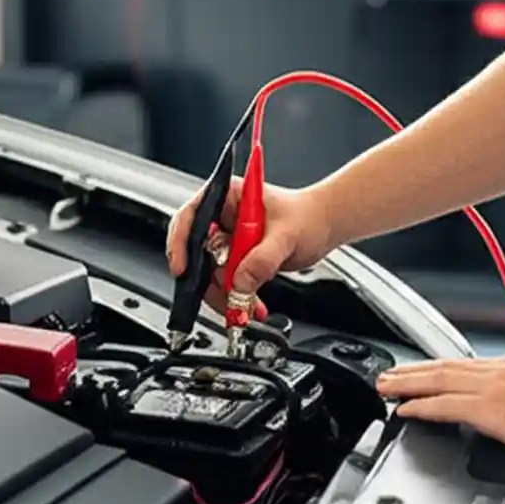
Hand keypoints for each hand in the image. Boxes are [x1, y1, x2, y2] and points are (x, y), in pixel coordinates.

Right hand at [166, 178, 335, 312]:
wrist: (324, 227)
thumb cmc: (307, 216)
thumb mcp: (286, 236)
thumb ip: (262, 260)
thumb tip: (239, 283)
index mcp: (227, 197)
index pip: (190, 217)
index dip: (180, 243)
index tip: (183, 268)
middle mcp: (222, 218)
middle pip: (196, 252)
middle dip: (210, 279)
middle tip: (228, 298)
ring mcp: (227, 240)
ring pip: (210, 273)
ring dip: (226, 294)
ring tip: (248, 306)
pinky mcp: (235, 259)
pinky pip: (225, 282)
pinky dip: (236, 297)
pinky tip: (252, 305)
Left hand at [376, 349, 504, 472]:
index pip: (471, 365)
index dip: (442, 369)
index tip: (425, 373)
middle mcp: (504, 369)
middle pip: (446, 367)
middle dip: (414, 371)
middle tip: (388, 375)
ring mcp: (495, 387)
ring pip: (438, 380)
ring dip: (407, 384)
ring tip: (385, 388)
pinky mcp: (492, 409)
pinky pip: (445, 406)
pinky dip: (420, 406)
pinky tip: (404, 410)